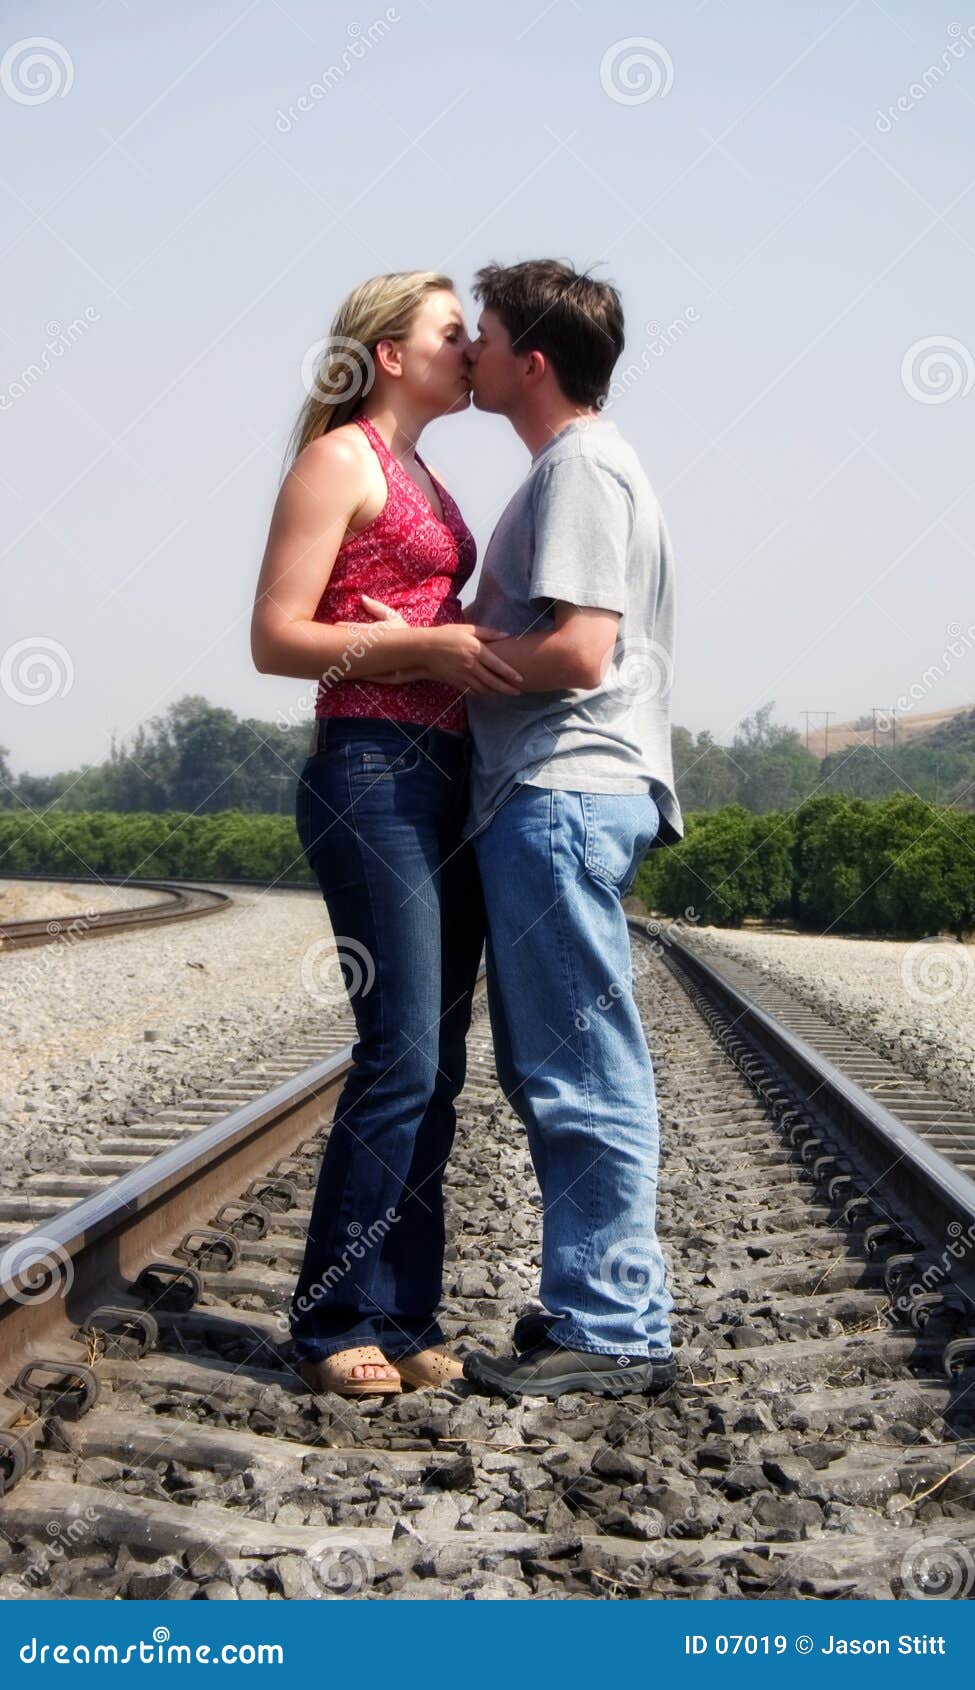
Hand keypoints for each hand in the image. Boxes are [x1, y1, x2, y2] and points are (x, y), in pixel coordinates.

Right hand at [361, 593, 521, 693]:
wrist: (425, 648)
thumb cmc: (447, 635)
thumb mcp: (468, 629)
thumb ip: (489, 633)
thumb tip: (507, 635)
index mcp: (476, 651)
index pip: (497, 666)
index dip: (510, 674)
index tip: (521, 679)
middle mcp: (471, 665)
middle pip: (493, 681)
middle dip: (507, 689)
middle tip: (518, 692)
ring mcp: (463, 676)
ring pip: (483, 689)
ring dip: (495, 692)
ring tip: (505, 692)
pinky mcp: (456, 682)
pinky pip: (472, 691)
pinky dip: (482, 693)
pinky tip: (488, 692)